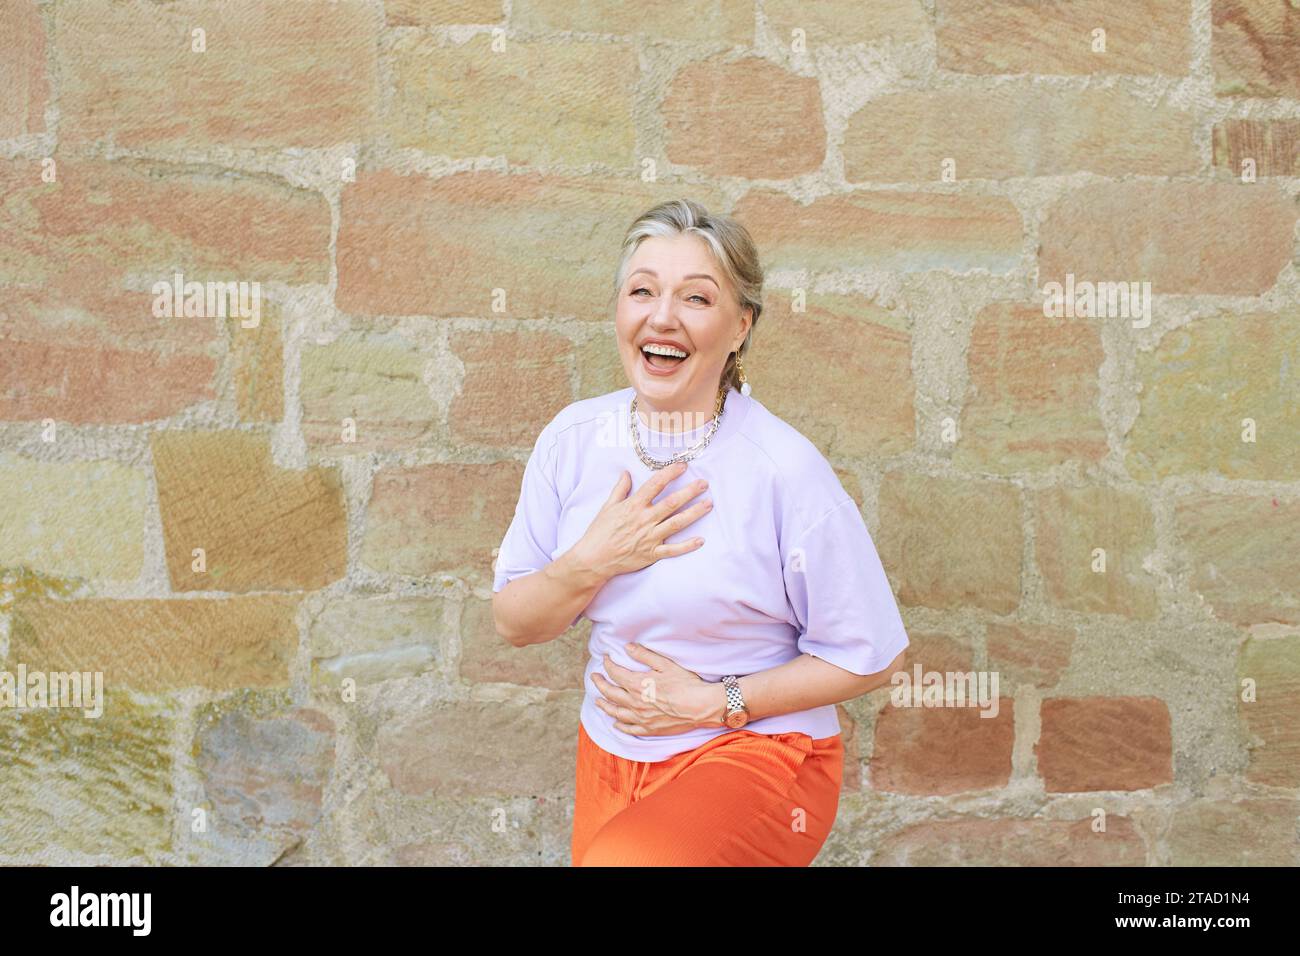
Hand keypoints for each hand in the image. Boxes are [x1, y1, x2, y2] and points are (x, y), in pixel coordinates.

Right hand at [567, 460, 711, 581]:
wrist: (593, 559)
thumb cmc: (599, 532)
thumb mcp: (607, 506)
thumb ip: (620, 489)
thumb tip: (626, 472)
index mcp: (634, 506)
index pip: (655, 485)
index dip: (670, 473)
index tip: (683, 466)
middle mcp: (644, 519)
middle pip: (672, 502)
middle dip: (690, 492)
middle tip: (704, 483)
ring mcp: (649, 537)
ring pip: (676, 523)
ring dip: (694, 513)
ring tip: (709, 504)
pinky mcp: (651, 554)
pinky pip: (672, 550)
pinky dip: (687, 546)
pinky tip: (701, 540)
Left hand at [591, 643, 724, 735]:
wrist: (700, 707)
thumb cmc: (685, 683)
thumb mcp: (665, 664)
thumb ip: (644, 655)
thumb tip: (627, 648)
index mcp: (637, 684)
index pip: (615, 673)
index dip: (607, 664)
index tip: (605, 659)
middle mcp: (635, 702)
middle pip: (610, 693)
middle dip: (600, 684)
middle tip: (594, 678)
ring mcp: (641, 718)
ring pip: (616, 712)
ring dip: (604, 705)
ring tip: (598, 701)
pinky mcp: (650, 729)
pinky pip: (629, 729)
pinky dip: (620, 726)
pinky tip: (615, 724)